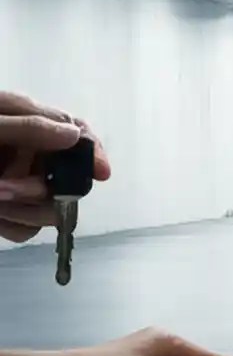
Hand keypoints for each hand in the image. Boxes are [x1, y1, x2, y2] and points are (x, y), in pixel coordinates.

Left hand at [0, 90, 111, 242]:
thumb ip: (29, 126)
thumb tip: (73, 136)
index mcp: (30, 125)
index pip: (78, 137)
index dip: (93, 154)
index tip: (101, 172)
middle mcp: (30, 157)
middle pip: (69, 182)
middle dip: (44, 191)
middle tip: (6, 188)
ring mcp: (19, 187)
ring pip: (50, 212)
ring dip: (25, 211)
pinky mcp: (7, 214)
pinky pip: (25, 230)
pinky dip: (12, 224)